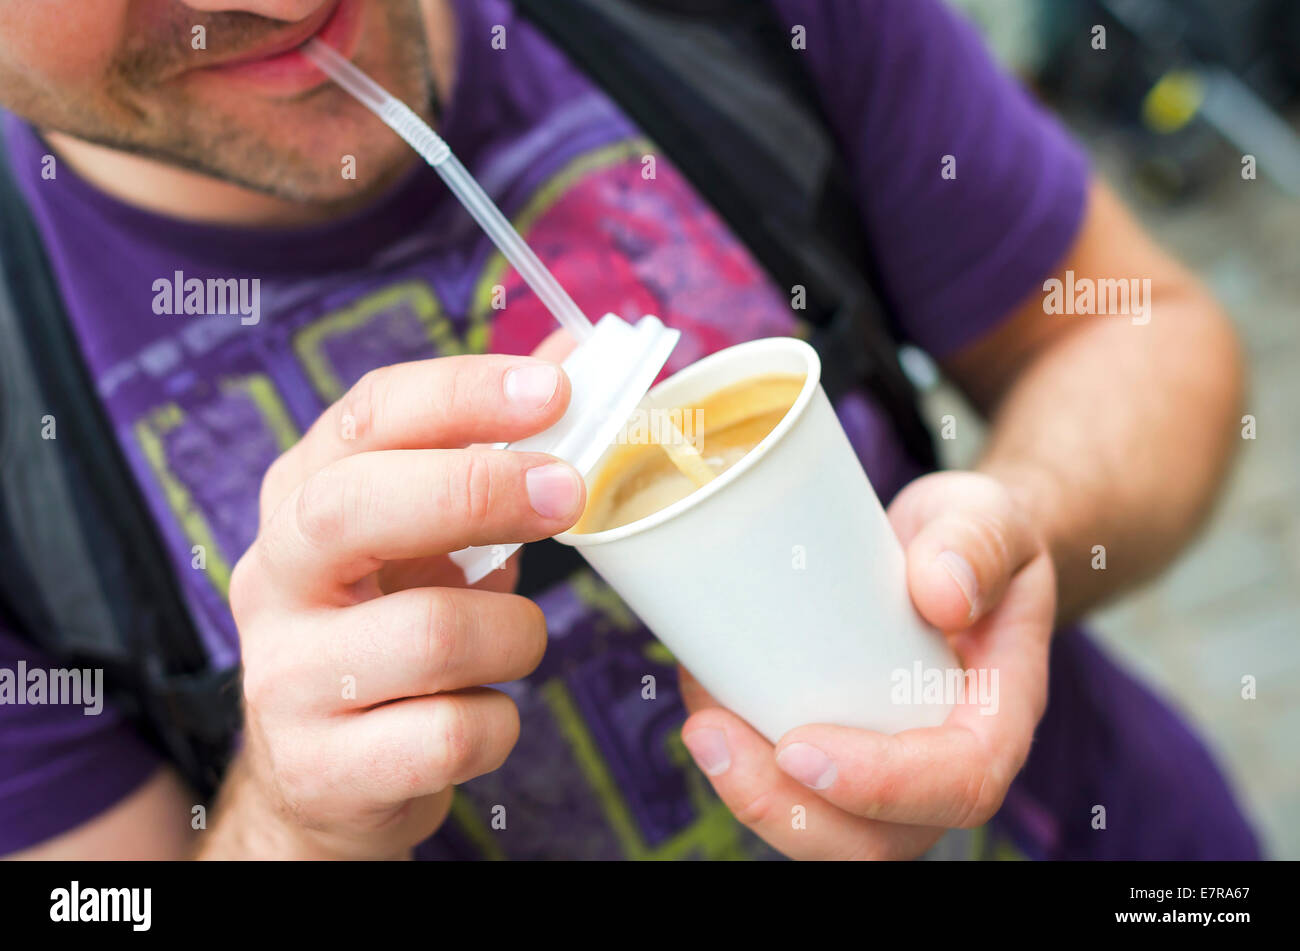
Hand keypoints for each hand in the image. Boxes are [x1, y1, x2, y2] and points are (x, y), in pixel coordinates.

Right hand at [211, 342, 583, 858]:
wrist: (326, 777)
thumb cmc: (392, 629)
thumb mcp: (430, 537)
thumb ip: (492, 448)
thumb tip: (574, 354)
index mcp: (303, 499)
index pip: (369, 416)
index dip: (463, 392)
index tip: (552, 390)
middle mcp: (276, 577)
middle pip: (357, 505)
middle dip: (478, 489)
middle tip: (568, 493)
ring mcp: (287, 676)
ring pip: (431, 633)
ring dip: (512, 633)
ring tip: (513, 641)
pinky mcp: (320, 766)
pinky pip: (450, 734)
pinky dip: (497, 723)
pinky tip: (480, 711)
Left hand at [679, 470, 1054, 859]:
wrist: (949, 546)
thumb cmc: (971, 537)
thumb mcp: (987, 516)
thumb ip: (977, 543)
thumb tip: (942, 595)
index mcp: (998, 714)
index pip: (961, 782)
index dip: (883, 786)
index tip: (800, 748)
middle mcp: (946, 760)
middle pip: (883, 840)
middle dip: (790, 812)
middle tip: (711, 735)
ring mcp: (891, 766)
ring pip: (830, 832)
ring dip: (753, 796)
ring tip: (700, 725)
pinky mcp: (842, 749)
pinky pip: (796, 792)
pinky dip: (742, 761)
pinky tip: (703, 694)